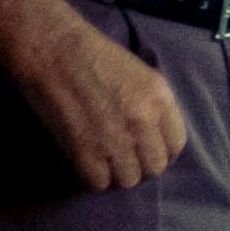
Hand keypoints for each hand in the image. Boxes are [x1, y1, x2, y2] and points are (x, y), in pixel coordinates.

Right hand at [21, 3, 187, 192]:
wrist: (53, 48)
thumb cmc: (92, 54)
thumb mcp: (139, 74)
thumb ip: (152, 106)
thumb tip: (153, 138)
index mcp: (160, 98)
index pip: (176, 145)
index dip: (161, 152)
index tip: (146, 151)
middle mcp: (143, 121)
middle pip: (154, 168)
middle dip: (140, 166)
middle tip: (123, 158)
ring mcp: (115, 138)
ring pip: (128, 180)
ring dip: (116, 174)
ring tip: (104, 161)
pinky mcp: (85, 150)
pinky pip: (99, 182)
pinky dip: (93, 177)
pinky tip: (87, 162)